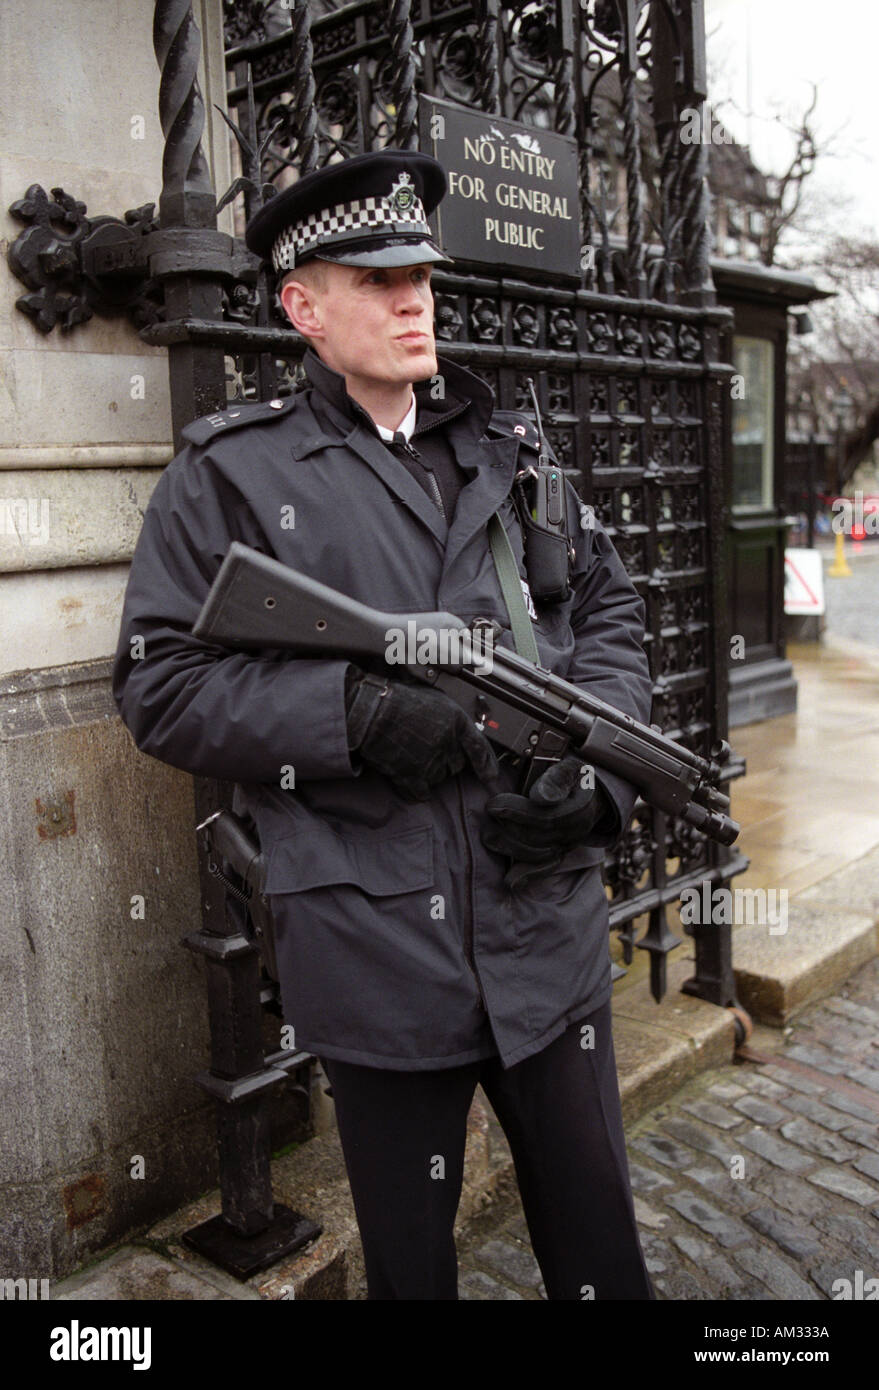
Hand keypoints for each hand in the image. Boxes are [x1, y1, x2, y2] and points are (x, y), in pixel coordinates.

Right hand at [345, 667, 498, 800]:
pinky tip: (410, 780)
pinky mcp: (412, 775)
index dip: (487, 763)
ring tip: (412, 754)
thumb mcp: (433, 698)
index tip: (491, 776)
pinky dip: (417, 790)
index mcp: (456, 720)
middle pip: (458, 764)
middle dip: (447, 760)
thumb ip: (450, 716)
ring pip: (440, 778)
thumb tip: (459, 730)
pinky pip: (422, 792)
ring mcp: (430, 760)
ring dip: (430, 772)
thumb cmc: (397, 699)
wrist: (371, 710)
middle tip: (428, 749)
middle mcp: (447, 742)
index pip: (479, 746)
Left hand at [480, 755, 612, 865]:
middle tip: (488, 816)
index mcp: (579, 807)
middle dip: (509, 828)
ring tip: (488, 835)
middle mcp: (576, 830)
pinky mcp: (561, 853)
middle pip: (537, 836)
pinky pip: (546, 867)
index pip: (544, 816)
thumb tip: (541, 797)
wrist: (591, 794)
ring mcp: (569, 844)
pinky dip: (529, 875)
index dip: (516, 812)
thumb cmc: (573, 777)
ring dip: (510, 847)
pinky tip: (510, 881)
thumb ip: (557, 779)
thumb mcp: (570, 768)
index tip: (493, 804)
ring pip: (537, 853)